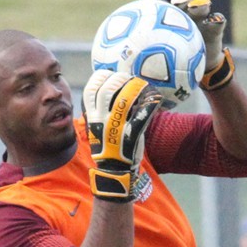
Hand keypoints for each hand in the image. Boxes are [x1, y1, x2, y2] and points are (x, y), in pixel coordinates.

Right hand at [82, 70, 162, 201]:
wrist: (113, 170)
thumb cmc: (108, 145)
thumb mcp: (97, 125)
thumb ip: (102, 108)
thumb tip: (114, 87)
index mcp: (91, 116)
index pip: (92, 87)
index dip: (104, 77)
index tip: (113, 76)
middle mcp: (101, 119)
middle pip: (109, 88)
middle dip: (121, 79)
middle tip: (131, 80)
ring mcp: (116, 126)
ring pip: (126, 98)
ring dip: (138, 87)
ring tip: (144, 87)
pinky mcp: (131, 134)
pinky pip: (143, 113)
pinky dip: (151, 103)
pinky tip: (155, 99)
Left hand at [143, 0, 226, 69]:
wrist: (198, 72)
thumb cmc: (172, 67)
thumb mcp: (157, 67)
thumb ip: (143, 64)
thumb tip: (118, 75)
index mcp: (169, 18)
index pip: (160, 2)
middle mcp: (185, 13)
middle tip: (176, 3)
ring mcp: (202, 19)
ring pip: (202, 4)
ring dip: (199, 4)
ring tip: (195, 8)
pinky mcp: (215, 28)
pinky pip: (218, 22)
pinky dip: (216, 21)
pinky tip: (214, 22)